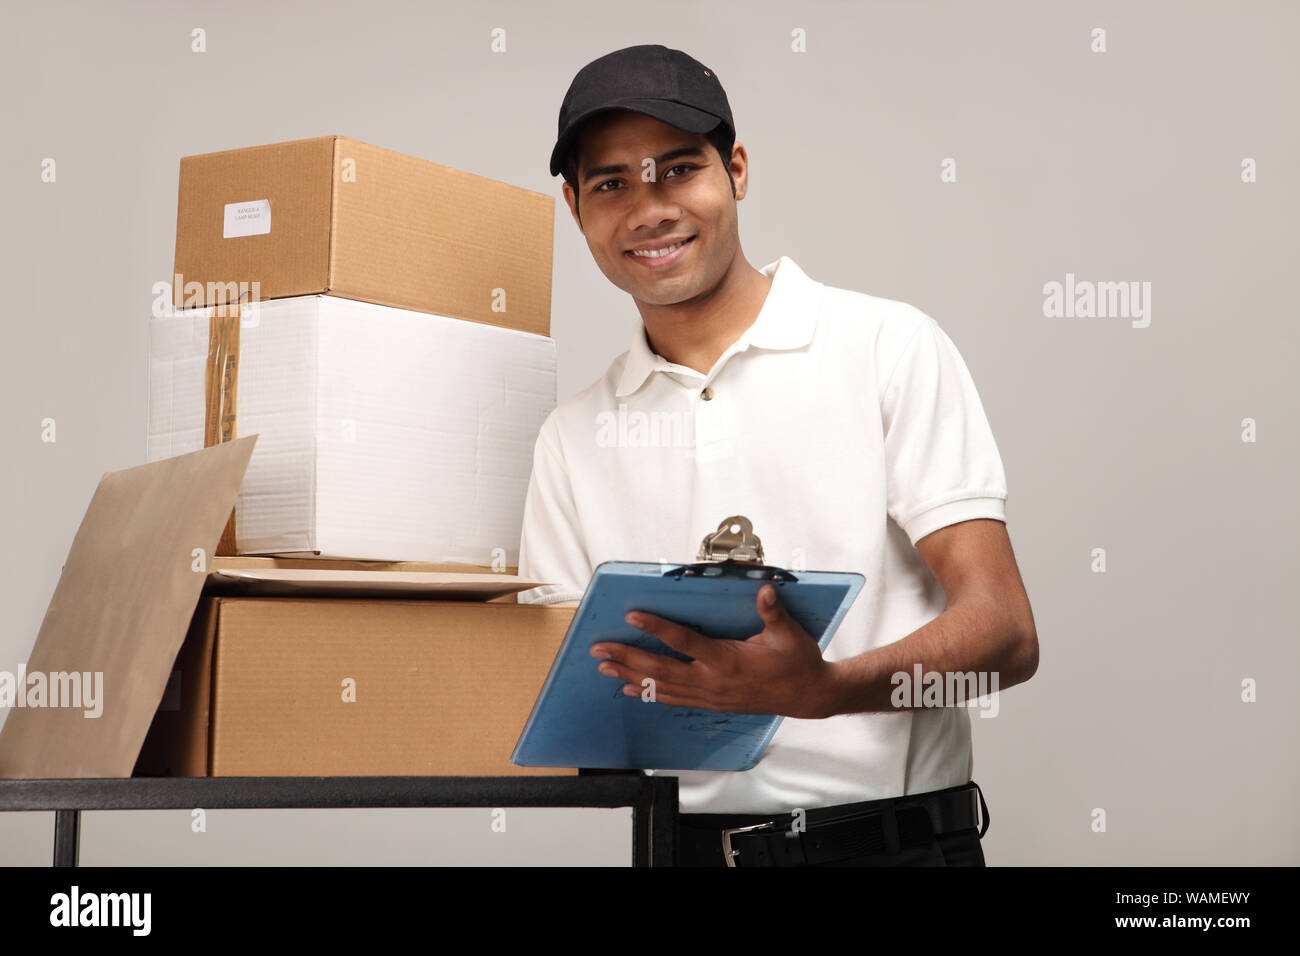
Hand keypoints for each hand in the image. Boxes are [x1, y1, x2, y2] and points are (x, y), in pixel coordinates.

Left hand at [589, 583, 842, 718]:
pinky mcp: (711, 703)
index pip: (684, 641)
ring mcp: (710, 695)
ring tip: (604, 667)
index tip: (632, 615)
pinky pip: (674, 699)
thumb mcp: (789, 634)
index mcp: (727, 661)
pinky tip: (630, 690)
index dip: (657, 628)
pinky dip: (650, 694)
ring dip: (631, 676)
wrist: (807, 696)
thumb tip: (763, 589)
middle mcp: (712, 681)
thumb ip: (772, 612)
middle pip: (661, 670)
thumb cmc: (797, 661)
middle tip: (599, 649)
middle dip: (627, 658)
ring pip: (662, 687)